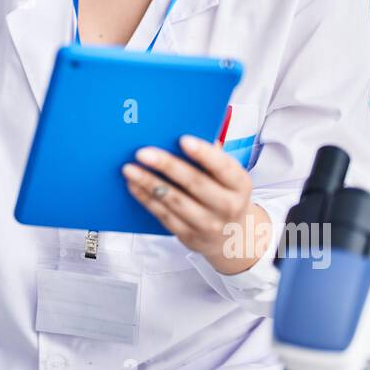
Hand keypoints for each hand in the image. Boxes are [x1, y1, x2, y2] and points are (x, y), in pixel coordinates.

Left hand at [122, 135, 266, 271]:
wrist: (233, 237)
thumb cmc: (225, 195)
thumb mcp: (229, 178)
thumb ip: (211, 157)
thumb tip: (183, 132)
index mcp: (240, 184)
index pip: (223, 167)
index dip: (204, 153)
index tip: (183, 139)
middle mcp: (227, 206)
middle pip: (195, 183)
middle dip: (167, 166)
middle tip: (143, 152)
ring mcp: (208, 224)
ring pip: (175, 201)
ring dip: (149, 183)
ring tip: (130, 168)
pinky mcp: (189, 236)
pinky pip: (164, 215)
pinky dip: (147, 199)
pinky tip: (134, 185)